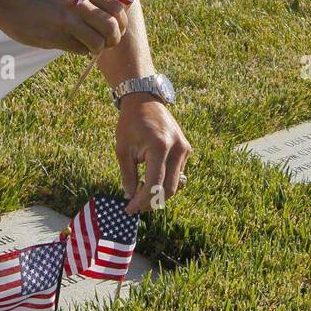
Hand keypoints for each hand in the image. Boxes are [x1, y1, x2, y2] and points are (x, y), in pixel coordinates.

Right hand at [0, 0, 128, 53]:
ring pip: (99, 41)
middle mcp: (77, 1)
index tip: (118, 27)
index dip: (121, 21)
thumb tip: (111, 7)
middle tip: (109, 42)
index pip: (116, 6)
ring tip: (92, 46)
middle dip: (115, 38)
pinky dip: (83, 50)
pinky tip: (75, 45)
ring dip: (99, 47)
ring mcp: (66, 19)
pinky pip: (81, 49)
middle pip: (112, 26)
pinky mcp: (55, 36)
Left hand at [115, 97, 191, 213]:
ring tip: (140, 193)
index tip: (129, 209)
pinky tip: (150, 180)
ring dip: (159, 193)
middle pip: (169, 189)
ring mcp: (185, 149)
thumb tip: (130, 197)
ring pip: (176, 184)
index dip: (141, 201)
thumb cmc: (130, 123)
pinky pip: (178, 173)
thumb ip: (127, 175)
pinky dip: (165, 182)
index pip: (154, 185)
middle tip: (136, 206)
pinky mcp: (187, 149)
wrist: (145, 100)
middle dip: (152, 202)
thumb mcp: (123, 149)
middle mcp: (177, 149)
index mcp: (160, 147)